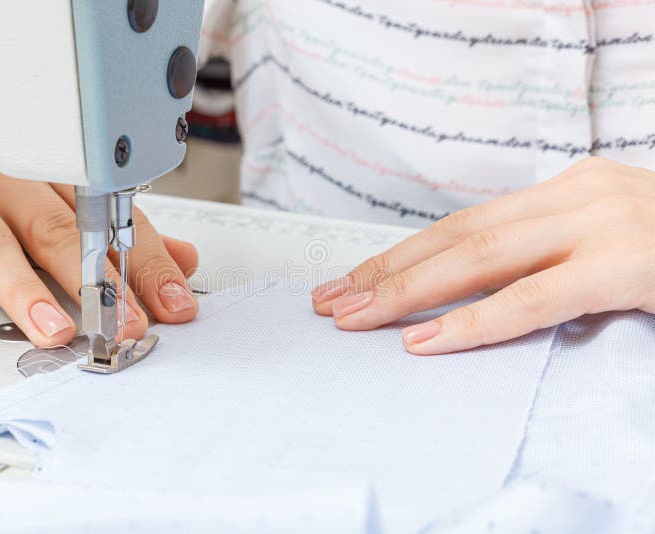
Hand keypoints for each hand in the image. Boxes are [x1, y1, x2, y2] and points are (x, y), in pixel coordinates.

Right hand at [0, 106, 198, 345]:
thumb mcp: (65, 195)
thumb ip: (123, 233)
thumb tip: (184, 260)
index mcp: (57, 181)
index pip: (113, 222)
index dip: (148, 264)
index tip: (175, 304)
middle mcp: (11, 185)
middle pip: (60, 231)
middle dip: (99, 281)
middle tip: (128, 324)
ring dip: (26, 290)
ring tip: (55, 330)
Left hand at [311, 157, 654, 354]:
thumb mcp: (602, 238)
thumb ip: (545, 254)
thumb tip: (470, 290)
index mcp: (567, 191)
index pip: (463, 225)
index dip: (402, 253)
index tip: (354, 279)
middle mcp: (577, 196)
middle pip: (456, 238)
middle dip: (387, 272)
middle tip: (332, 301)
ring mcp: (604, 225)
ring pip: (480, 259)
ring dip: (408, 291)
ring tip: (357, 317)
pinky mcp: (629, 265)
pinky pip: (534, 299)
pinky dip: (475, 322)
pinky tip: (427, 341)